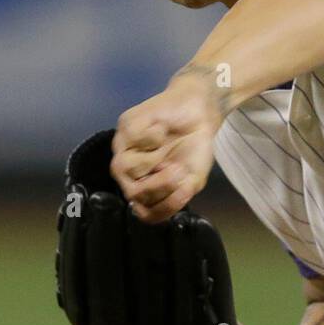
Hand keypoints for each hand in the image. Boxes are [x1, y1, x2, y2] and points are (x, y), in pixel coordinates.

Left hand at [111, 70, 222, 223]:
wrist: (200, 113)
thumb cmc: (194, 147)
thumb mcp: (193, 180)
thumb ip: (176, 198)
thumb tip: (150, 211)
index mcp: (146, 187)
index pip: (144, 211)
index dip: (164, 204)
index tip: (183, 189)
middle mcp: (129, 171)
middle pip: (132, 192)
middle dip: (160, 184)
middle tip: (179, 170)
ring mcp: (124, 148)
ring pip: (124, 167)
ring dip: (153, 160)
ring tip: (168, 147)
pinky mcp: (125, 126)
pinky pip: (133, 139)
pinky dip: (154, 135)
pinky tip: (162, 129)